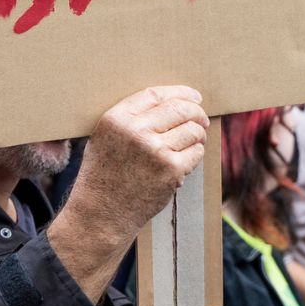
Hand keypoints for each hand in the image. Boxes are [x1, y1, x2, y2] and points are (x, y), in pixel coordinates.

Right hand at [66, 85, 208, 241]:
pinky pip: (196, 153)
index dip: (178, 92)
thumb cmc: (103, 174)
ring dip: (198, 134)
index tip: (193, 95)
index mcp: (116, 118)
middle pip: (179, 108)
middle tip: (201, 117)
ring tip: (195, 139)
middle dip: (196, 111)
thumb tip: (168, 103)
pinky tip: (186, 159)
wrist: (102, 213)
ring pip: (192, 130)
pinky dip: (196, 153)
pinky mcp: (171, 171)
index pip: (155, 93)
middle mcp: (136, 131)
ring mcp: (155, 151)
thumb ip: (129, 118)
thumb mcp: (104, 136)